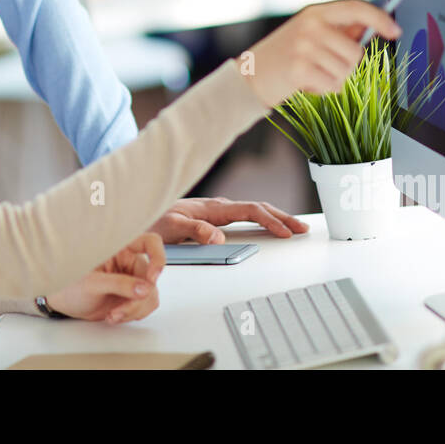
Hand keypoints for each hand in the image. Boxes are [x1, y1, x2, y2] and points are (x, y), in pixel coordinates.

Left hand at [44, 232, 164, 323]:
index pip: (150, 242)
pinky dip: (134, 314)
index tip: (151, 278)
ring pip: (151, 294)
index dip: (158, 257)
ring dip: (135, 310)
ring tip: (113, 315)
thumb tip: (146, 288)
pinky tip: (116, 316)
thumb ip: (119, 284)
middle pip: (151, 277)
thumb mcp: (92, 283)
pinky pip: (146, 305)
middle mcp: (128, 261)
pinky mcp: (131, 295)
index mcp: (119, 248)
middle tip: (120, 310)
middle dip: (138, 299)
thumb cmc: (69, 284)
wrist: (62, 303)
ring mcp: (131, 279)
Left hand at [150, 197, 308, 243]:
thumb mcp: (171, 228)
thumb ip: (194, 231)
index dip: (270, 221)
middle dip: (282, 217)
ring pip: (254, 210)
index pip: (249, 210)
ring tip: (294, 226)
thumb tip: (219, 237)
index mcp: (213, 207)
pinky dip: (264, 218)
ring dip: (276, 216)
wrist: (141, 213)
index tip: (285, 232)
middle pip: (258, 208)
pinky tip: (270, 223)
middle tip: (303, 229)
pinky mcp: (215, 216)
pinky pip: (246, 215)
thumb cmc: (154, 221)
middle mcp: (218, 206)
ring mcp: (218, 210)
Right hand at [240, 0, 402, 107]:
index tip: (395, 31)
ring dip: (334, 80)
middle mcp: (311, 25)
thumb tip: (369, 24)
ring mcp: (304, 46)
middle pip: (355, 50)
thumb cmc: (282, 57)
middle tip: (325, 68)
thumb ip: (338, 28)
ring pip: (346, 71)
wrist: (249, 76)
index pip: (356, 7)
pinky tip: (306, 84)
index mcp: (315, 12)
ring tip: (312, 75)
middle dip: (347, 67)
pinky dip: (324, 90)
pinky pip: (333, 85)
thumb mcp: (308, 34)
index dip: (379, 18)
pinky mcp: (300, 68)